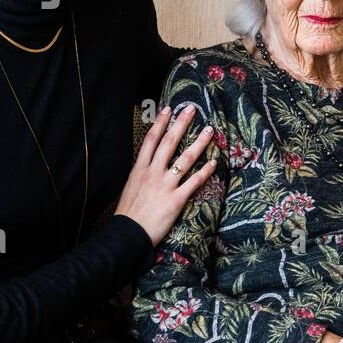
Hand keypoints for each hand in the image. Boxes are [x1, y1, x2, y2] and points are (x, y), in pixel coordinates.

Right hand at [115, 103, 217, 245]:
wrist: (128, 234)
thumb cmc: (128, 213)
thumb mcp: (130, 187)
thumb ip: (140, 174)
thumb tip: (147, 165)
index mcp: (139, 169)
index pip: (151, 139)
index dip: (161, 123)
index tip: (168, 109)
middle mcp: (153, 172)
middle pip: (169, 142)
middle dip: (181, 123)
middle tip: (192, 109)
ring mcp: (165, 185)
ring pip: (185, 158)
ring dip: (199, 143)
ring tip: (210, 131)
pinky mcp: (176, 199)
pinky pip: (194, 182)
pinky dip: (205, 171)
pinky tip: (214, 163)